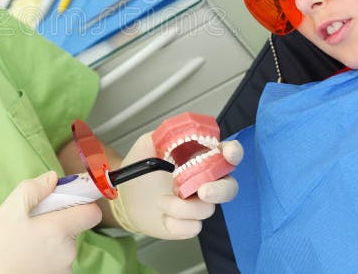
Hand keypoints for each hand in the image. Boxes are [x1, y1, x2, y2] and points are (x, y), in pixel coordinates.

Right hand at [0, 171, 101, 273]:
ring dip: (50, 240)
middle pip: (74, 228)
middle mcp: (67, 252)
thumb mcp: (8, 211)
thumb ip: (33, 189)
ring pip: (64, 245)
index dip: (81, 203)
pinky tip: (25, 256)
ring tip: (24, 242)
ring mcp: (63, 269)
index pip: (92, 212)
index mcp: (59, 230)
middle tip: (31, 222)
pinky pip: (57, 261)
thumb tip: (52, 178)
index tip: (64, 201)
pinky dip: (45, 256)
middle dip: (57, 221)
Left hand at [113, 133, 241, 239]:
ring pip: (207, 209)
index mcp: (199, 159)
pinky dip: (176, 224)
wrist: (125, 199)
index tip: (228, 153)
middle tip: (202, 191)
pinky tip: (163, 217)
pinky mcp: (189, 224)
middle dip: (220, 190)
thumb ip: (162, 135)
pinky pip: (193, 227)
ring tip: (160, 201)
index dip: (233, 152)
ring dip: (181, 207)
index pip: (226, 153)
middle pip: (229, 186)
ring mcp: (198, 204)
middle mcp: (204, 181)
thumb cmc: (139, 170)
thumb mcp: (146, 145)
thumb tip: (175, 129)